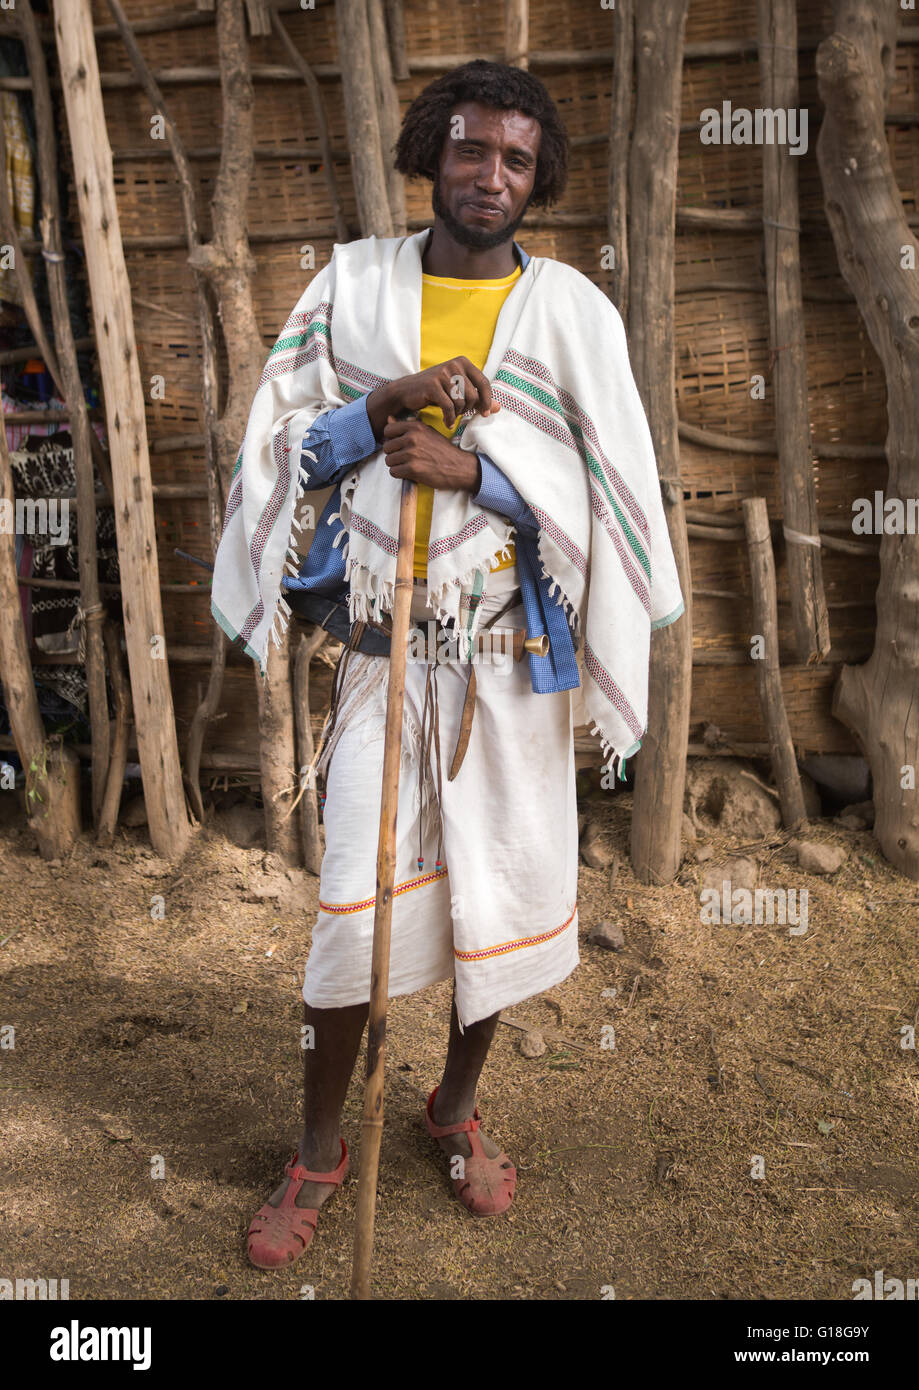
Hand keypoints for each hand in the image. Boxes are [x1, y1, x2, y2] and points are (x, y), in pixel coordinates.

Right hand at [367, 357, 499, 438]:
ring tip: (452, 415)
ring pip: (461, 402)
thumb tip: (498, 408)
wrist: (407, 391)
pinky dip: (449, 419)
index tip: (484, 414)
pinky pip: (449, 407)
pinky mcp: (432, 385)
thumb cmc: (436, 391)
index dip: (487, 401)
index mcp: (463, 362)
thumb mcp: (458, 391)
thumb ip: (478, 398)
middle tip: (460, 414)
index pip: (484, 383)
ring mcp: (442, 374)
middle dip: (468, 409)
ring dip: (458, 414)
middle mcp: (454, 364)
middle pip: (473, 395)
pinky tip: (447, 423)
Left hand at [381, 415, 480, 491]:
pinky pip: (393, 472)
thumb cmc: (443, 450)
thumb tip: (389, 419)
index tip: (398, 445)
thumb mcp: (428, 432)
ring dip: (396, 465)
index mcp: (415, 427)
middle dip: (393, 454)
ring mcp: (412, 454)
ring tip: (408, 465)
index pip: (388, 430)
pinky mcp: (413, 469)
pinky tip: (409, 472)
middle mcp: (412, 439)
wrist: (459, 467)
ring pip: (389, 461)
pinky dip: (399, 474)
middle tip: (405, 458)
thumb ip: (408, 426)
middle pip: (387, 447)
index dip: (391, 439)